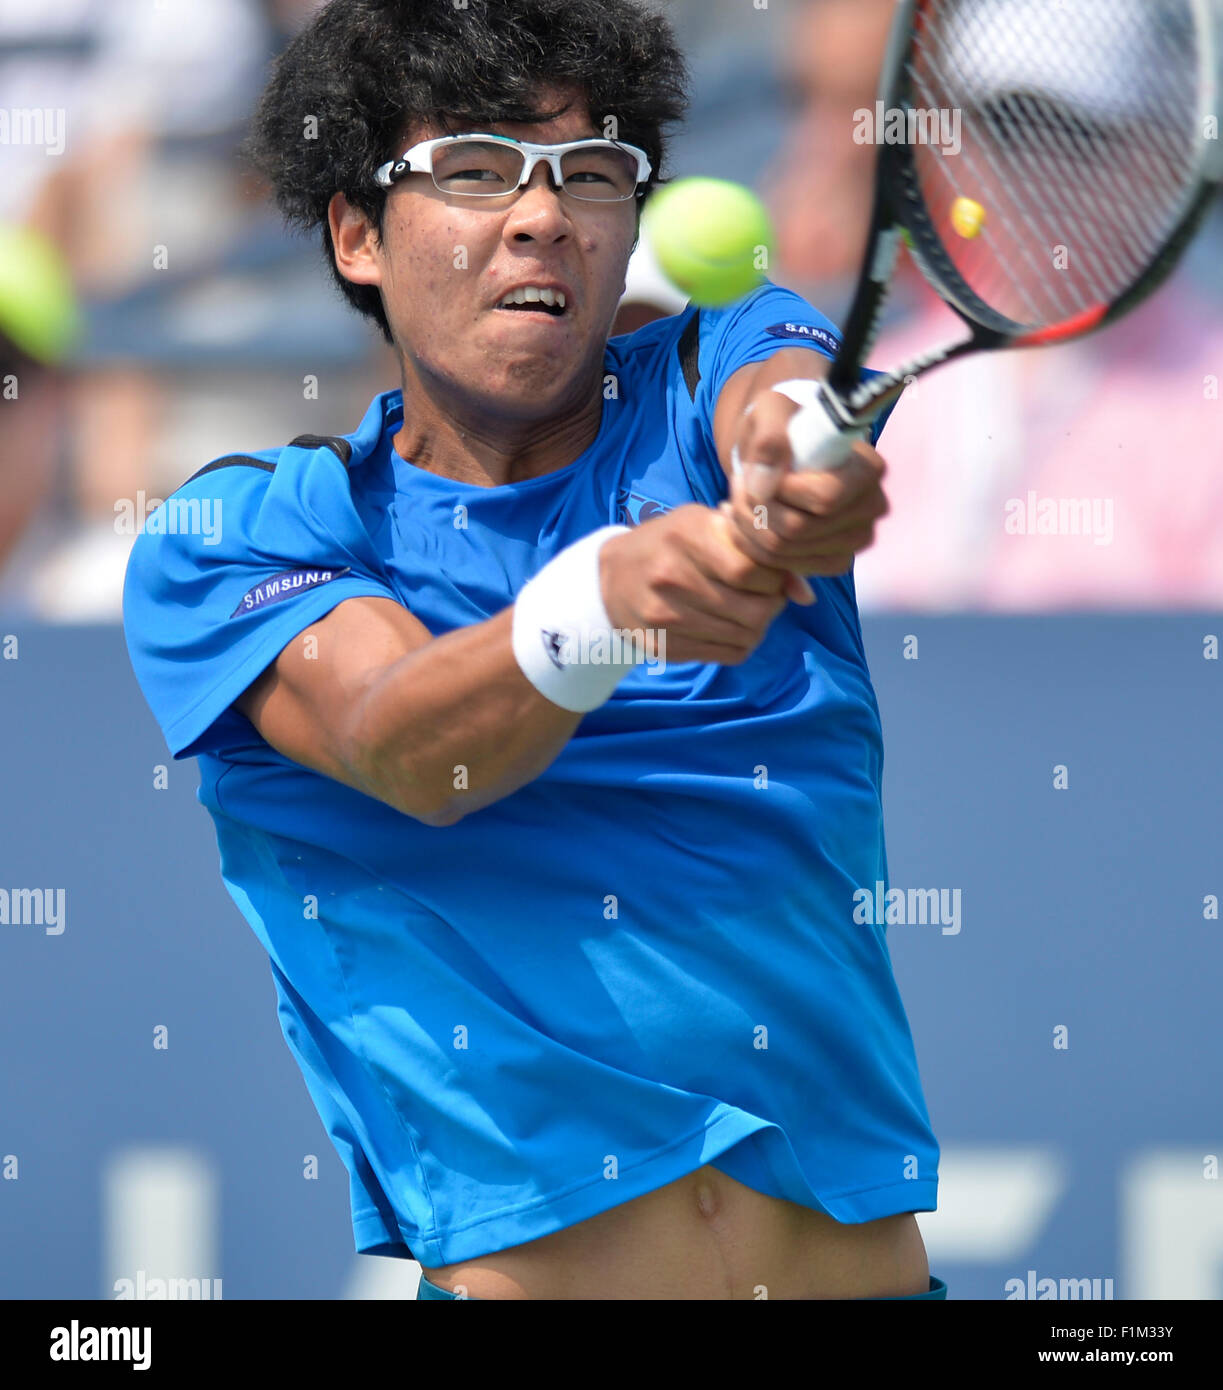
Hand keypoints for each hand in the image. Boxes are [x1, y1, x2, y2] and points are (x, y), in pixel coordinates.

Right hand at [599, 504, 813, 667]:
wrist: (609, 581)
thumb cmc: (668, 544)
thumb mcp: (706, 525)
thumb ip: (756, 549)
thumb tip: (806, 594)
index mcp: (684, 536)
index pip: (750, 569)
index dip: (773, 577)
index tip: (770, 573)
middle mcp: (671, 579)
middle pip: (752, 610)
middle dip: (771, 605)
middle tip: (765, 595)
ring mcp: (665, 618)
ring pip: (744, 636)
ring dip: (758, 625)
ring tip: (748, 609)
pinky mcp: (665, 647)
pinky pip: (727, 654)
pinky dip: (741, 642)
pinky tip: (730, 625)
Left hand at [723, 386, 889, 579]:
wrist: (786, 452)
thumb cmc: (782, 426)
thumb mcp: (769, 411)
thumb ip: (769, 436)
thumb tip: (767, 485)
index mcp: (868, 469)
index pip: (823, 498)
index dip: (781, 491)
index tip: (759, 469)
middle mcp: (872, 507)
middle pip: (798, 530)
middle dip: (754, 509)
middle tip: (737, 486)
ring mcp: (856, 539)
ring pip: (786, 552)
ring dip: (748, 527)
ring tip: (737, 500)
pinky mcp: (836, 560)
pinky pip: (787, 568)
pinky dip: (755, 548)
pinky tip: (745, 523)